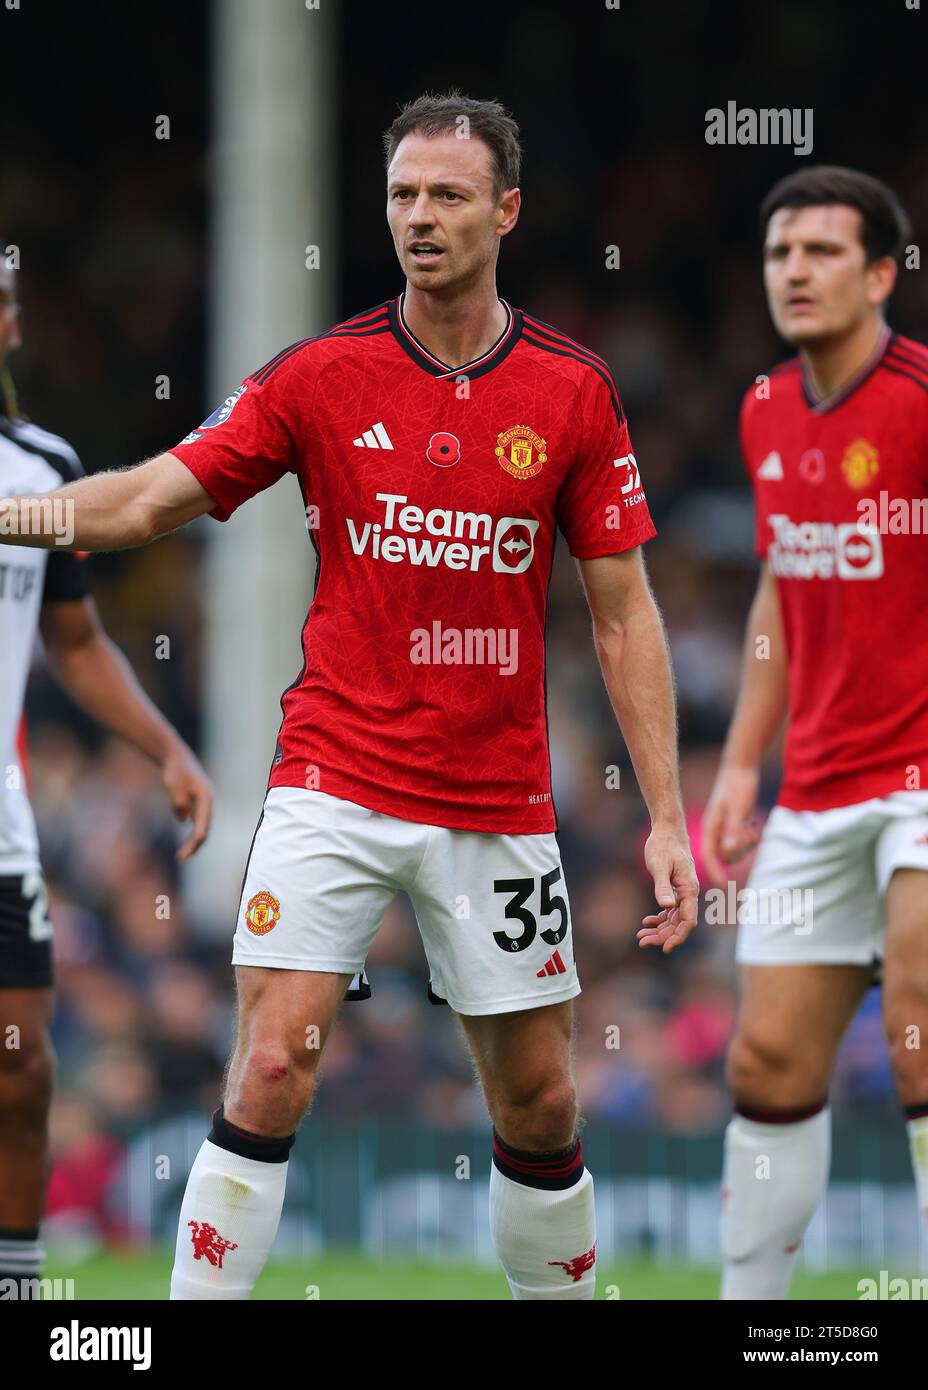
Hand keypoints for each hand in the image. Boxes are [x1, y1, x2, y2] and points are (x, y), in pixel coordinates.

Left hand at [160, 740, 213, 860]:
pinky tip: (187, 845)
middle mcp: (208, 802)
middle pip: (204, 829)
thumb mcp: (173, 785)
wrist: (176, 757)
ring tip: (182, 855)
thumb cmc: (175, 770)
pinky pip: (198, 823)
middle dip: (194, 846)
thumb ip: (178, 802)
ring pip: (202, 827)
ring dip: (194, 842)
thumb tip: (183, 819)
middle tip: (181, 859)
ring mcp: (204, 804)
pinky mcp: (198, 804)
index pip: (202, 825)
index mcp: (206, 797)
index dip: (194, 842)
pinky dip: (192, 835)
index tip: (184, 854)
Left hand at [637, 822, 698, 953]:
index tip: (665, 948)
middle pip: (679, 923)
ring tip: (641, 937)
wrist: (667, 829)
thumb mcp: (660, 865)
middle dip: (663, 936)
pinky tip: (647, 922)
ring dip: (659, 930)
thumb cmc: (663, 845)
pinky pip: (671, 910)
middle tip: (642, 942)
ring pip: (674, 918)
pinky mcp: (676, 888)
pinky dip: (660, 918)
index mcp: (689, 889)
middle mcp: (689, 893)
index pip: (688, 921)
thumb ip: (663, 886)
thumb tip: (667, 906)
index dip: (678, 937)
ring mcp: (683, 892)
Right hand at [701, 763, 760, 887]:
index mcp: (712, 827)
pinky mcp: (733, 822)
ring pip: (735, 847)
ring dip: (747, 843)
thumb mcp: (739, 810)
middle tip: (751, 832)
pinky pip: (741, 839)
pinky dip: (749, 836)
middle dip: (740, 850)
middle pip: (725, 854)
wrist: (741, 766)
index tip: (725, 887)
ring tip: (754, 825)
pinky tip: (754, 822)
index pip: (709, 856)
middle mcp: (716, 828)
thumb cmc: (739, 787)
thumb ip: (734, 831)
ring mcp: (724, 825)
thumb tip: (729, 853)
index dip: (715, 872)